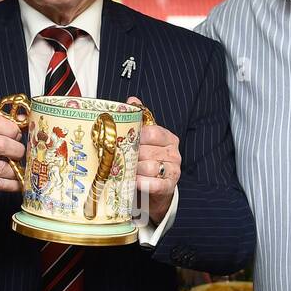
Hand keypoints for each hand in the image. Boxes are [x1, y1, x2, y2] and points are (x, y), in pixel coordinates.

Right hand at [0, 110, 24, 209]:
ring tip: (17, 168)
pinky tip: (17, 182)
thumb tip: (25, 119)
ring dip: (15, 170)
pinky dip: (12, 184)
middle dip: (17, 150)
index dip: (10, 128)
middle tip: (20, 153)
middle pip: (1, 144)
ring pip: (2, 167)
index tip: (17, 135)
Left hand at [128, 95, 179, 225]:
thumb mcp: (144, 142)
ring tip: (124, 171)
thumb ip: (140, 122)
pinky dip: (142, 183)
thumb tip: (132, 100)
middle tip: (117, 158)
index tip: (123, 141)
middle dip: (130, 155)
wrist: (154, 190)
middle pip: (148, 151)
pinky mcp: (169, 187)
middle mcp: (173, 153)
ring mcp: (173, 170)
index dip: (136, 136)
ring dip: (133, 170)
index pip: (152, 132)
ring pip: (149, 167)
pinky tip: (133, 182)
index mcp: (168, 138)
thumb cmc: (147, 162)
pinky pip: (154, 184)